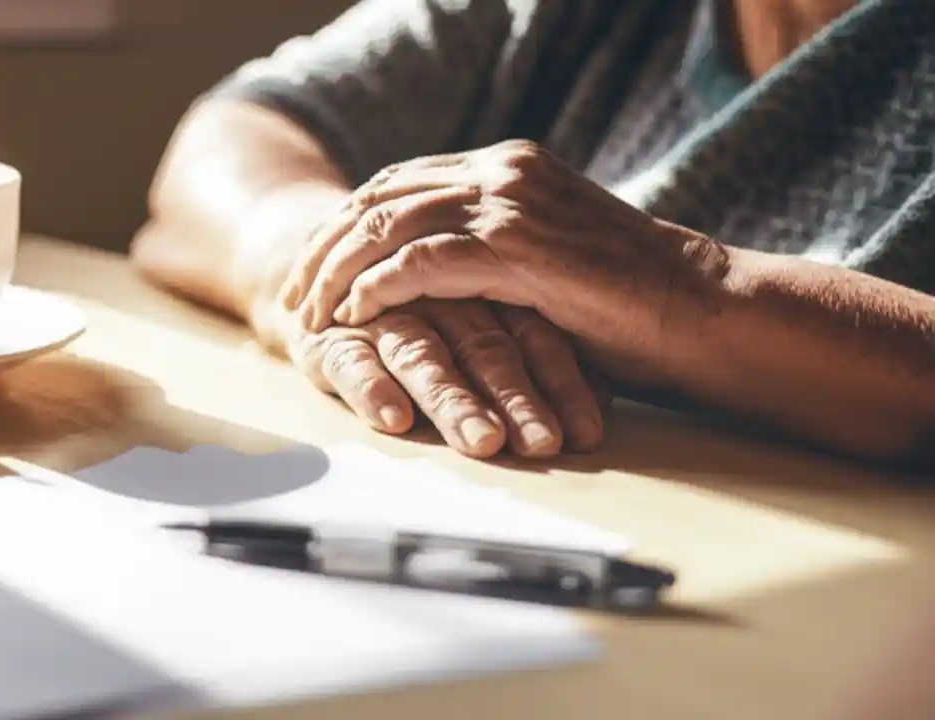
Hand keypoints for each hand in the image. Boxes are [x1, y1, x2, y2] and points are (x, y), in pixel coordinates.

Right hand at [251, 294, 608, 457]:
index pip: (532, 334)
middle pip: (482, 345)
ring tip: (482, 440)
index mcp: (485, 290)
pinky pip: (352, 362)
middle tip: (541, 443)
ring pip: (422, 355)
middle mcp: (437, 300)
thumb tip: (610, 397)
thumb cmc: (422, 310)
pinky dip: (372, 387)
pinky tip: (393, 418)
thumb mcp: (484, 321)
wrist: (324, 270)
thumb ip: (540, 355)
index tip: (585, 433)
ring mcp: (382, 317)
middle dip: (514, 398)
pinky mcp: (329, 338)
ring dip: (453, 399)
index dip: (560, 382)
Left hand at [280, 140, 728, 376]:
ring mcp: (508, 201)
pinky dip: (377, 290)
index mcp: (503, 164)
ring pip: (386, 226)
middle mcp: (499, 169)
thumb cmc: (618, 297)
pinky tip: (353, 318)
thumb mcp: (540, 254)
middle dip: (323, 249)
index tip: (313, 269)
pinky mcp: (516, 244)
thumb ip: (487, 243)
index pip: (395, 182)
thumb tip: (427, 267)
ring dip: (337, 274)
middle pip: (377, 198)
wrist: (691, 307)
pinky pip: (419, 262)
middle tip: (293, 296)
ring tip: (309, 317)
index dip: (344, 226)